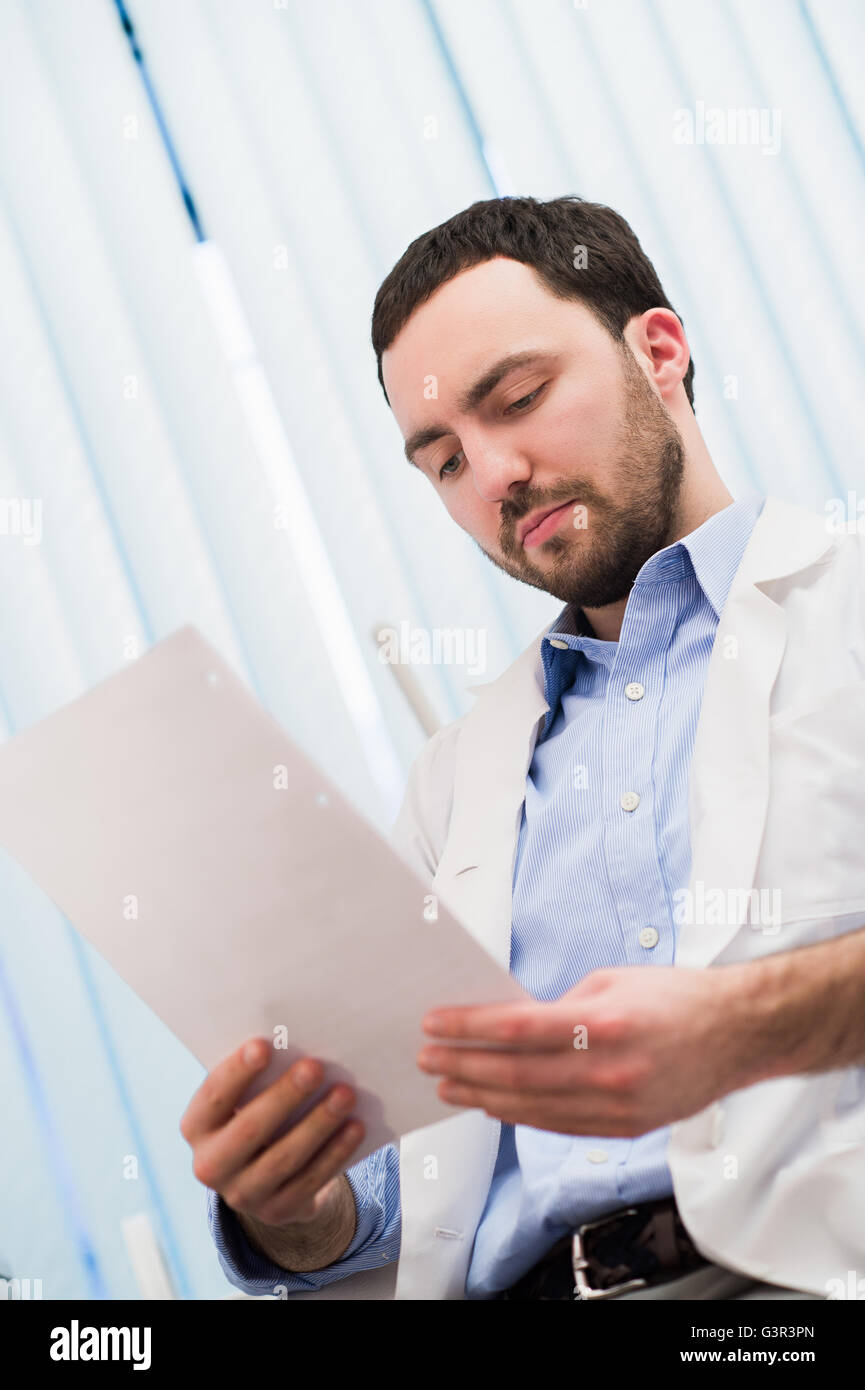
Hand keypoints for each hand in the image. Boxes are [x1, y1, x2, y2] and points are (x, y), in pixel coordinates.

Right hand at [181, 1038, 364, 1230]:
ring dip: (318, 1124)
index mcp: (196, 1127)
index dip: (237, 1071)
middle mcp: (210, 1165)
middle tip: (315, 1067)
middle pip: (250, 1129)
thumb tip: (294, 1045)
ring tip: (345, 1094)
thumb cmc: (257, 1113)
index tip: (263, 1045)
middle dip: (285, 1095)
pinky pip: (310, 1180)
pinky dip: (335, 1152)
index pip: (213, 1096)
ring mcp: (242, 1194)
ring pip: (284, 1158)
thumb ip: (257, 1078)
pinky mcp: (277, 1211)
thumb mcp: (244, 1099)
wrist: (266, 1177)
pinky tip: (355, 1127)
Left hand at [417, 964, 754, 1136]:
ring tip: (448, 1084)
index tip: (434, 1023)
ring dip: (481, 1096)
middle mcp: (608, 1070)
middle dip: (461, 1065)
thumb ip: (560, 1006)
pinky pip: (557, 1126)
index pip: (515, 1028)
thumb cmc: (675, 998)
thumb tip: (510, 1025)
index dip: (468, 1027)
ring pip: (530, 1108)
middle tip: (428, 1057)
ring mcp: (616, 1106)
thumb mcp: (610, 981)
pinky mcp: (623, 1127)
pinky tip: (493, 1105)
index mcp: (603, 1023)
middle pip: (514, 1074)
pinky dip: (519, 1116)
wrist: (737, 1034)